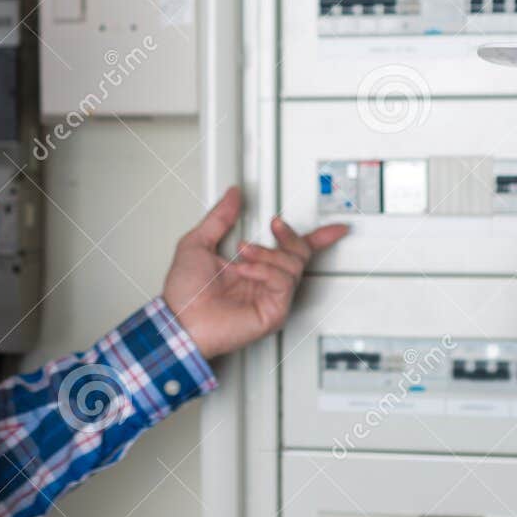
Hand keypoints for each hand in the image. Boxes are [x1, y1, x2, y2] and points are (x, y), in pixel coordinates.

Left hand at [162, 186, 347, 360]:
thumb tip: (232, 196)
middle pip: (300, 253)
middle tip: (274, 226)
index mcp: (252, 265)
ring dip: (268, 253)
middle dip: (289, 235)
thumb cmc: (185, 294)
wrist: (181, 320)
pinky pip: (283, 281)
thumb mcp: (197, 242)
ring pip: (293, 264)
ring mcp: (270, 297)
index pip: (292, 250)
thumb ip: (219, 218)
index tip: (335, 228)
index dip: (318, 238)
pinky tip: (245, 272)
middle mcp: (265, 281)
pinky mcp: (273, 311)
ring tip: (244, 255)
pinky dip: (265, 270)